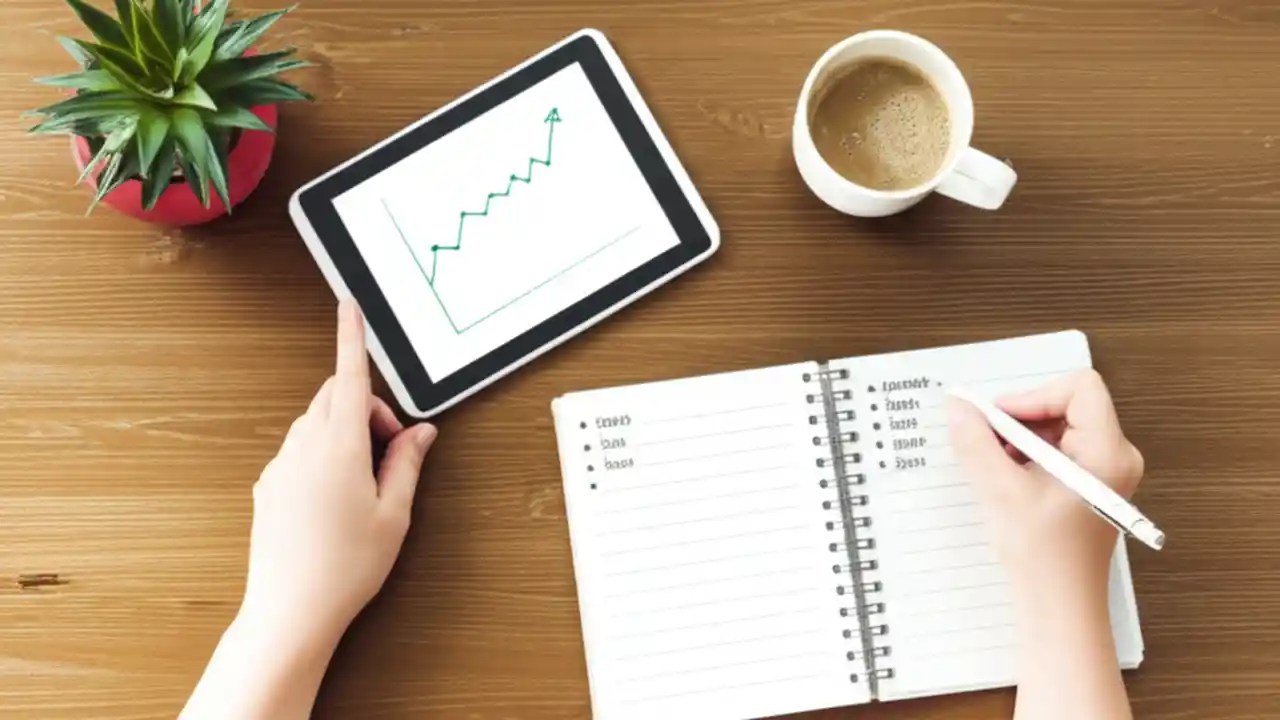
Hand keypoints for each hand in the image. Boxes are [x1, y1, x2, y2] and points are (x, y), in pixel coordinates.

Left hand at [240, 300, 437, 647]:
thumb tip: (420, 433)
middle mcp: (303, 448)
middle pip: (336, 397)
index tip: (349, 307)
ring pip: (317, 423)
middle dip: (369, 408)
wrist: (290, 610)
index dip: (351, 338)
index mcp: (339, 448)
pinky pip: (300, 450)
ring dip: (347, 433)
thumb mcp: (394, 514)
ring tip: (368, 484)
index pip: (349, 377)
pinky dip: (325, 455)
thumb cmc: (346, 568)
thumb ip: (408, 463)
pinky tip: (338, 500)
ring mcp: (280, 466)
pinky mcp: (268, 486)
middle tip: (393, 452)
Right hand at [947, 370, 1143, 586]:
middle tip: (991, 442)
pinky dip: (1031, 454)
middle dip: (1024, 418)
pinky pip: (1061, 448)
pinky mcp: (1092, 484)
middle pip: (1068, 404)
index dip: (1034, 396)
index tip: (1001, 420)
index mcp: (1107, 452)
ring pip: (1061, 425)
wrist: (1059, 605)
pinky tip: (1011, 479)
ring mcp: (1106, 471)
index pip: (1079, 388)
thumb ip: (976, 442)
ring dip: (1024, 437)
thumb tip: (959, 407)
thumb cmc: (1043, 556)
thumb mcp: (1000, 491)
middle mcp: (1116, 456)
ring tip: (999, 465)